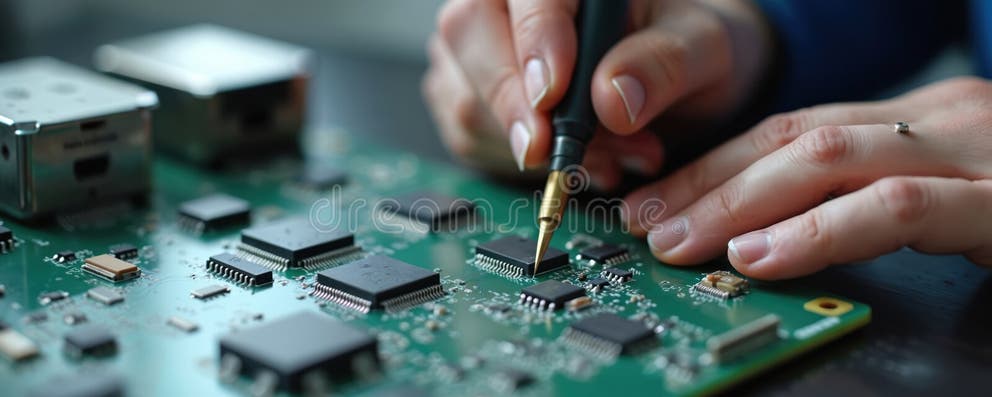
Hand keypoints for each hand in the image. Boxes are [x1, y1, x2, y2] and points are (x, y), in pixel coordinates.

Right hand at [422, 0, 771, 186]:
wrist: (679, 81)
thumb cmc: (685, 49)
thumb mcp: (706, 48)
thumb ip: (667, 63)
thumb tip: (612, 97)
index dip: (534, 40)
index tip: (551, 95)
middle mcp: (507, 2)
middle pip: (468, 36)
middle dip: (519, 108)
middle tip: (565, 153)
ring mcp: (479, 46)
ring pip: (467, 98)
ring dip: (538, 148)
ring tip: (616, 157)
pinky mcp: (468, 95)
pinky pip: (470, 137)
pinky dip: (526, 168)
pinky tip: (587, 163)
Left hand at [624, 78, 991, 278]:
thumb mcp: (949, 189)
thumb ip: (870, 201)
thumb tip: (769, 236)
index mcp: (915, 120)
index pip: (791, 133)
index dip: (713, 170)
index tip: (656, 203)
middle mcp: (933, 123)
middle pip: (791, 141)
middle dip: (706, 186)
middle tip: (646, 225)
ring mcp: (965, 153)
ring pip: (825, 161)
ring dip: (738, 204)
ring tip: (682, 242)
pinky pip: (894, 208)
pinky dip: (819, 231)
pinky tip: (765, 254)